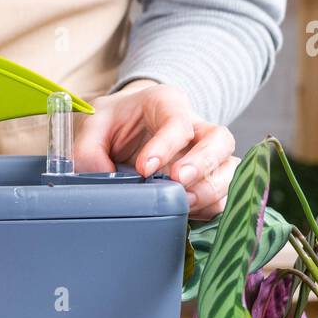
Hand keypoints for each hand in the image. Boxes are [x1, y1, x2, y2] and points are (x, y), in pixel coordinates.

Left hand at [73, 81, 236, 218]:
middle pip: (220, 140)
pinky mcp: (208, 181)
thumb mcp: (92, 126)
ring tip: (182, 203)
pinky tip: (188, 213)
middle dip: (202, 163)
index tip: (144, 168)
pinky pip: (223, 195)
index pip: (178, 121)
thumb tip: (104, 178)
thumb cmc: (112, 124)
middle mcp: (196, 127)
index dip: (165, 145)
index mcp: (167, 104)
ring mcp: (207, 156)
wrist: (123, 131)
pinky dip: (210, 207)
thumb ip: (89, 150)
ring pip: (228, 169)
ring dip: (209, 190)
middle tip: (177, 182)